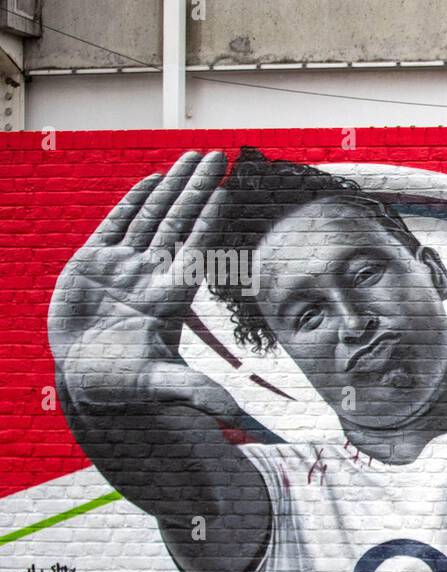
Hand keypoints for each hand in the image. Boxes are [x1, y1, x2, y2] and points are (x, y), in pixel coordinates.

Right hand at [47, 150, 239, 421]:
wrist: (85, 380)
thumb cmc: (125, 386)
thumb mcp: (161, 386)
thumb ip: (196, 393)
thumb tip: (235, 415)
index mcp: (170, 298)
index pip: (195, 249)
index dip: (210, 220)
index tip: (229, 192)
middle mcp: (151, 274)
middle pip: (179, 222)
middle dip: (198, 188)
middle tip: (219, 156)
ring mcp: (123, 266)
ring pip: (152, 216)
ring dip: (171, 186)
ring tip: (192, 157)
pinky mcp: (93, 263)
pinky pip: (117, 224)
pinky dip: (133, 202)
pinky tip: (152, 179)